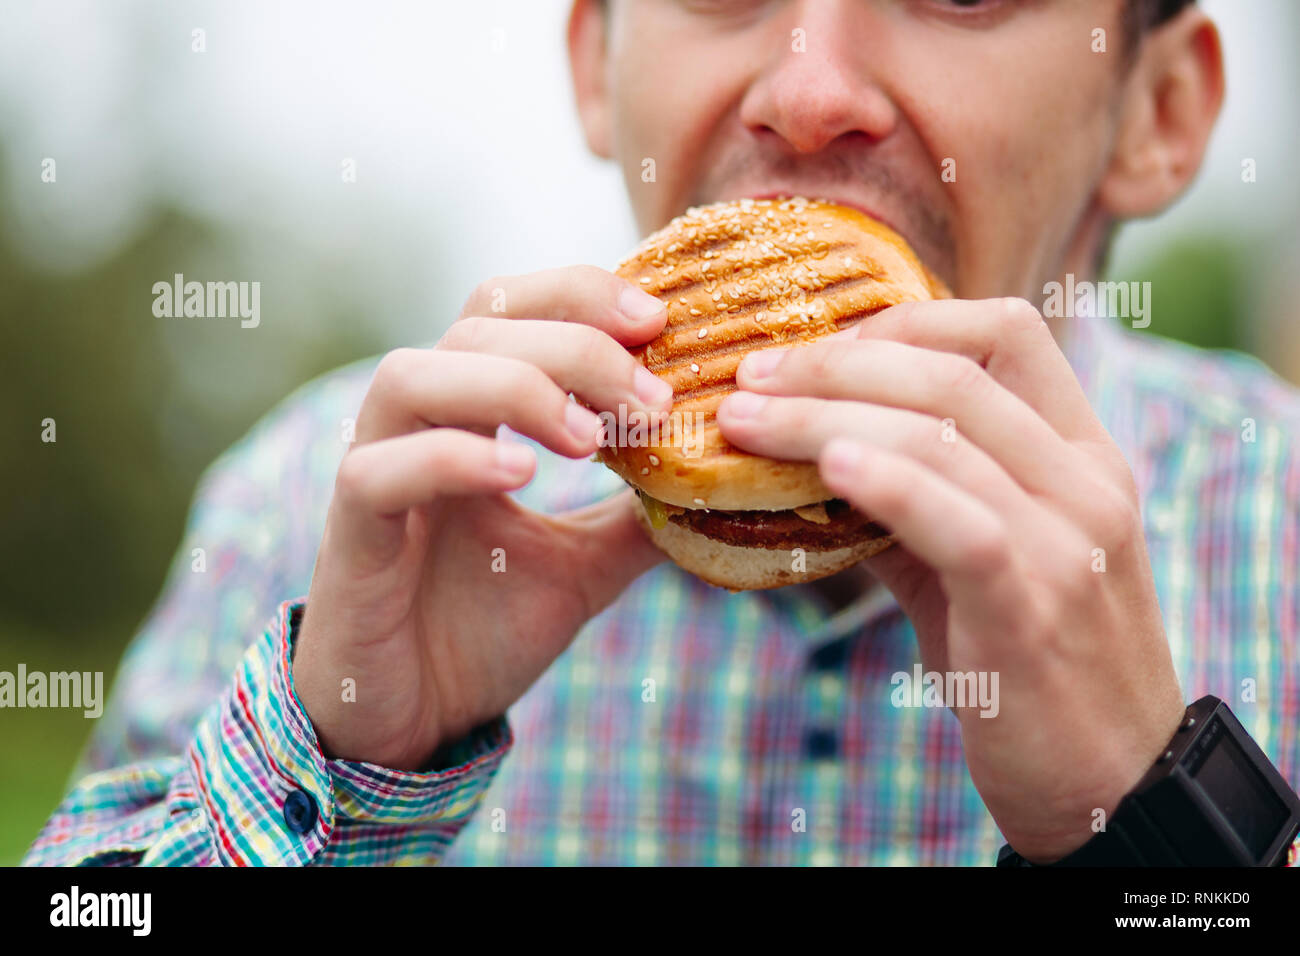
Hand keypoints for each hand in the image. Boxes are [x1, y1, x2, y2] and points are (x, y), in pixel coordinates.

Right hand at [294, 266, 671, 769]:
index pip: (510, 309)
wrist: (415, 724)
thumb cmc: (483, 633)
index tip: (659, 323)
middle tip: (649, 400)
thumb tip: (712, 484)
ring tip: (591, 441)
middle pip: (475, 324)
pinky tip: (521, 476)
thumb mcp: (584, 568)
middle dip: (573, 344)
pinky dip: (451, 459)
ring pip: (413, 376)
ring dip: (513, 387)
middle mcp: (417, 428)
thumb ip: (634, 520)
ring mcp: (375, 473)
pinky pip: (379, 471)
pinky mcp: (349, 537)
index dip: (580, 296)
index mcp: (469, 418)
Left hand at [717, 297, 1184, 862]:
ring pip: (941, 435)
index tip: (816, 348)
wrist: (1109, 781)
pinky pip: (956, 520)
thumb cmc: (1031, 662)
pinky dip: (885, 482)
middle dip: (836, 363)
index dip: (904, 321)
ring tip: (744, 420)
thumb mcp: (979, 559)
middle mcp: (1086, 481)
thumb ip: (913, 498)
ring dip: (823, 417)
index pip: (1006, 330)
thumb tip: (809, 453)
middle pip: (953, 374)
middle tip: (751, 376)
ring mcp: (1069, 540)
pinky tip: (823, 468)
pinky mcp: (1033, 606)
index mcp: (1079, 453)